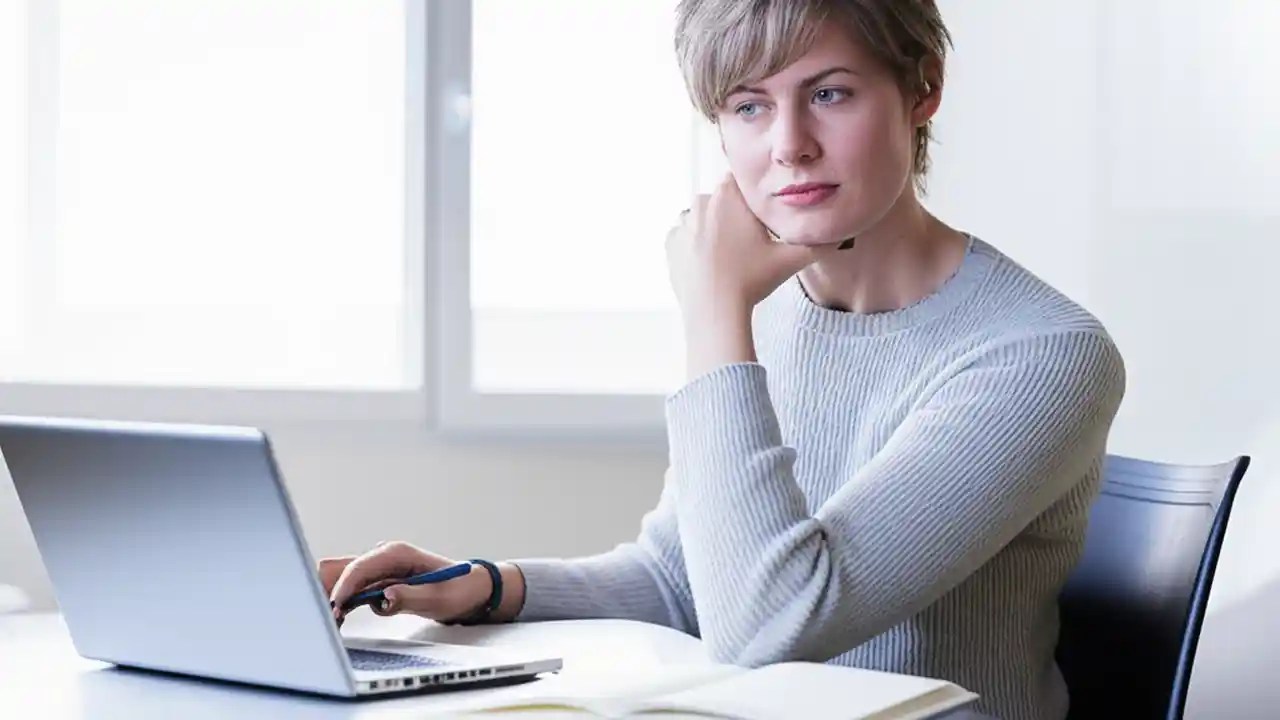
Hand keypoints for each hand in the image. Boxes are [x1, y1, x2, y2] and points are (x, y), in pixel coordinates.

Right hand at [320, 541, 490, 625]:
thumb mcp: (438, 597)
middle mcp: (384, 556)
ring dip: (335, 598)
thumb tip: (385, 597)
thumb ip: (410, 596)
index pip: (360, 567)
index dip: (344, 587)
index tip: (336, 608)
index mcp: (397, 553)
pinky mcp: (377, 581)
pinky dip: (342, 603)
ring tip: (333, 622)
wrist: (467, 588)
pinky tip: (340, 620)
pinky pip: (352, 589)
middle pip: (343, 568)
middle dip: (331, 590)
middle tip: (329, 617)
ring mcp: (378, 568)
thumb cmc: (457, 588)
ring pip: (342, 578)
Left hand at [665, 172, 840, 319]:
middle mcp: (702, 202)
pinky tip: (711, 266)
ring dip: (714, 231)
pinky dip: (695, 249)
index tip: (759, 221)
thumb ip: (818, 244)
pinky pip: (686, 239)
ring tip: (730, 258)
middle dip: (734, 216)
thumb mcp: (791, 260)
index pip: (743, 183)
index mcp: (730, 195)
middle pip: (723, 201)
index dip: (752, 200)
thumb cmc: (752, 281)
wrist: (715, 310)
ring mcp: (683, 223)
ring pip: (703, 219)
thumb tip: (843, 236)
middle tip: (748, 244)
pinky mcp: (670, 244)